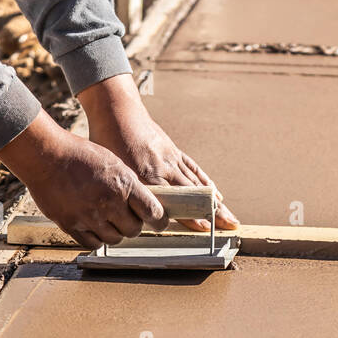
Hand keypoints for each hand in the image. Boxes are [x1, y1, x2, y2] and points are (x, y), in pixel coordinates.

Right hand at [0, 109, 168, 247]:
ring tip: (108, 221)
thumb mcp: (113, 163)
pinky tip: (94, 226)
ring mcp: (89, 216)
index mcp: (123, 184)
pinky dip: (97, 238)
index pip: (152, 212)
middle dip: (133, 225)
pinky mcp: (72, 225)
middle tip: (128, 219)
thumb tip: (144, 205)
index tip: (159, 222)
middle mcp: (109, 202)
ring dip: (115, 232)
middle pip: (133, 230)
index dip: (159, 220)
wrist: (45, 156)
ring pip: (114, 239)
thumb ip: (129, 185)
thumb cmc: (80, 156)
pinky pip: (93, 243)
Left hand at [79, 75, 238, 231]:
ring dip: (215, 202)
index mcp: (147, 175)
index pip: (174, 200)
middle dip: (212, 212)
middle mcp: (164, 168)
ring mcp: (171, 159)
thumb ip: (129, 194)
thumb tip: (137, 218)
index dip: (189, 214)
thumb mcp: (113, 171)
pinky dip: (206, 183)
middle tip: (229, 226)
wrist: (117, 110)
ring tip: (229, 217)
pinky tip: (216, 194)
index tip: (204, 226)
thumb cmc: (108, 142)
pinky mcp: (173, 151)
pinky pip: (193, 169)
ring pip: (197, 184)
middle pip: (193, 194)